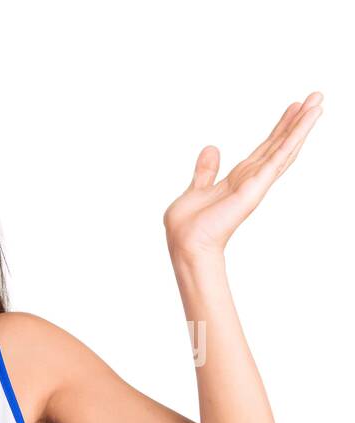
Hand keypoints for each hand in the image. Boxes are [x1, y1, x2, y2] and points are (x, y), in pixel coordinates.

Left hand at [163, 92, 322, 261]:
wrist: (186, 243)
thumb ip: (205, 171)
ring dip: (303, 124)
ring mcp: (257, 181)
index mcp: (238, 178)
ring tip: (318, 102)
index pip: (264, 148)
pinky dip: (295, 136)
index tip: (293, 107)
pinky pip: (280, 155)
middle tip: (315, 97)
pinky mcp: (258, 184)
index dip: (279, 128)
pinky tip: (309, 119)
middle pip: (279, 143)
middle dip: (297, 121)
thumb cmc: (187, 226)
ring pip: (285, 147)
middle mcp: (252, 179)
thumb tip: (211, 148)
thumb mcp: (195, 190)